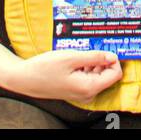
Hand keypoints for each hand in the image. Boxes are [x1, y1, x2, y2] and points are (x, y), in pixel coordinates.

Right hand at [0, 40, 121, 100]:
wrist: (25, 78)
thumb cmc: (46, 67)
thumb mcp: (71, 57)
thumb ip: (94, 57)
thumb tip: (113, 56)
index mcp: (89, 88)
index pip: (115, 74)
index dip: (114, 59)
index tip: (106, 46)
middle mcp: (88, 94)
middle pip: (107, 75)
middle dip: (103, 59)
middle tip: (91, 45)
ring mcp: (82, 93)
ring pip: (98, 75)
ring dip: (94, 62)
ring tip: (80, 52)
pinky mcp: (76, 90)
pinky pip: (88, 77)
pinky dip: (86, 66)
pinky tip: (75, 58)